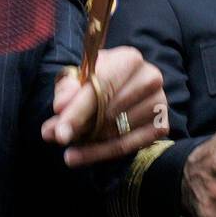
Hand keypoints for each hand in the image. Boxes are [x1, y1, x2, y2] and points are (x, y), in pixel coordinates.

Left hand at [41, 46, 168, 165]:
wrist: (121, 84)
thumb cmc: (96, 78)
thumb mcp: (77, 76)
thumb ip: (67, 89)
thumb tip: (61, 107)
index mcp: (130, 59)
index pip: (102, 88)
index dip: (78, 111)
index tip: (58, 133)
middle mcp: (150, 79)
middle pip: (109, 112)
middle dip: (78, 128)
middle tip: (54, 137)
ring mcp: (159, 103)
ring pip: (116, 131)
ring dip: (87, 141)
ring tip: (65, 144)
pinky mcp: (161, 126)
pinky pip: (126, 146)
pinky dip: (99, 153)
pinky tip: (78, 157)